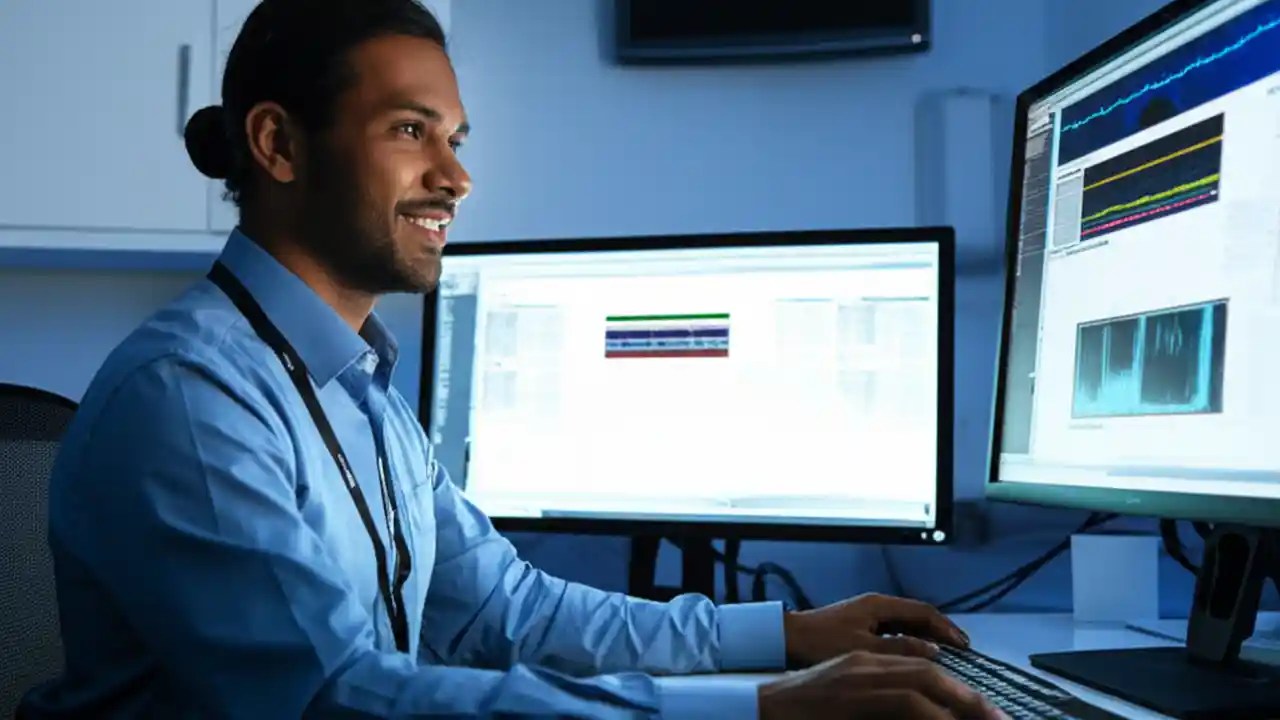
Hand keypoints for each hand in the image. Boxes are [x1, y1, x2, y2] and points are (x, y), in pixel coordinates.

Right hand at [758, 650, 1007, 719]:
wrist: (762, 708)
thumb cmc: (802, 713)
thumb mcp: (847, 704)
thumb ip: (880, 706)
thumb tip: (923, 717)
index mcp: (866, 662)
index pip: (922, 669)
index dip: (956, 690)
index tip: (984, 712)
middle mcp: (867, 662)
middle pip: (931, 673)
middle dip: (970, 698)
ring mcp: (860, 676)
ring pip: (923, 684)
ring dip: (960, 705)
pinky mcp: (854, 694)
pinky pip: (904, 703)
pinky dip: (931, 714)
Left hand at [783, 593, 968, 667]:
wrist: (788, 638)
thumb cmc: (821, 641)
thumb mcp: (864, 648)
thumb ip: (899, 648)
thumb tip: (932, 649)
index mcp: (879, 605)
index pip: (923, 611)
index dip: (946, 627)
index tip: (964, 644)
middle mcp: (875, 604)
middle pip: (917, 614)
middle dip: (940, 630)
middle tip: (960, 649)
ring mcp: (867, 613)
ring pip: (906, 622)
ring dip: (926, 635)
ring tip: (944, 653)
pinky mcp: (859, 624)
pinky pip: (894, 629)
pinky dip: (910, 639)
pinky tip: (915, 654)